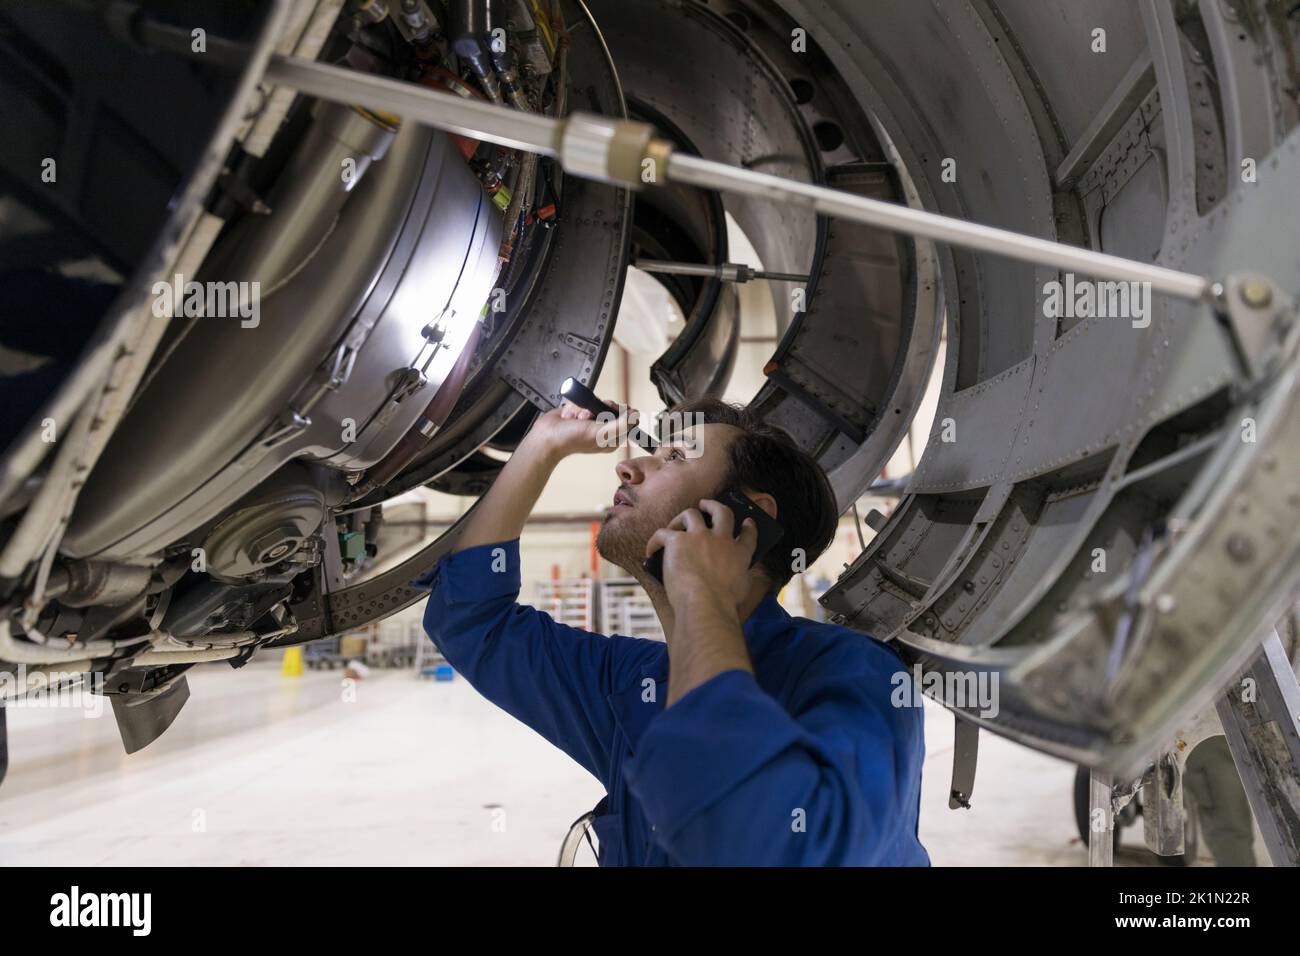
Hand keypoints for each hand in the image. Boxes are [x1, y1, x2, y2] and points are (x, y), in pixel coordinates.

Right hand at [525, 398, 639, 459]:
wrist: (546, 437)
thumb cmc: (571, 440)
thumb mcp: (601, 433)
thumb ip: (621, 425)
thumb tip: (636, 416)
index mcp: (611, 439)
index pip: (627, 420)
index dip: (621, 411)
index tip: (612, 410)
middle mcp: (602, 429)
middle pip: (612, 408)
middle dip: (600, 407)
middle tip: (591, 415)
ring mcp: (590, 421)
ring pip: (596, 403)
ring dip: (585, 407)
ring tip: (576, 418)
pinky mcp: (579, 413)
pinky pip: (583, 402)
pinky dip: (575, 407)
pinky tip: (569, 416)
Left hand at [645, 499, 758, 613]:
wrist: (705, 605)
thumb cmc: (723, 604)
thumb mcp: (742, 588)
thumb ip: (739, 574)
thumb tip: (734, 573)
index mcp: (739, 554)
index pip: (748, 535)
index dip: (748, 527)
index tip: (747, 522)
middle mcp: (721, 539)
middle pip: (721, 513)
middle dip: (713, 505)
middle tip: (706, 504)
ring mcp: (699, 537)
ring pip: (690, 514)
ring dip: (682, 518)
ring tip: (675, 524)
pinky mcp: (677, 541)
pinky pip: (663, 533)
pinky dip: (655, 541)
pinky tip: (651, 550)